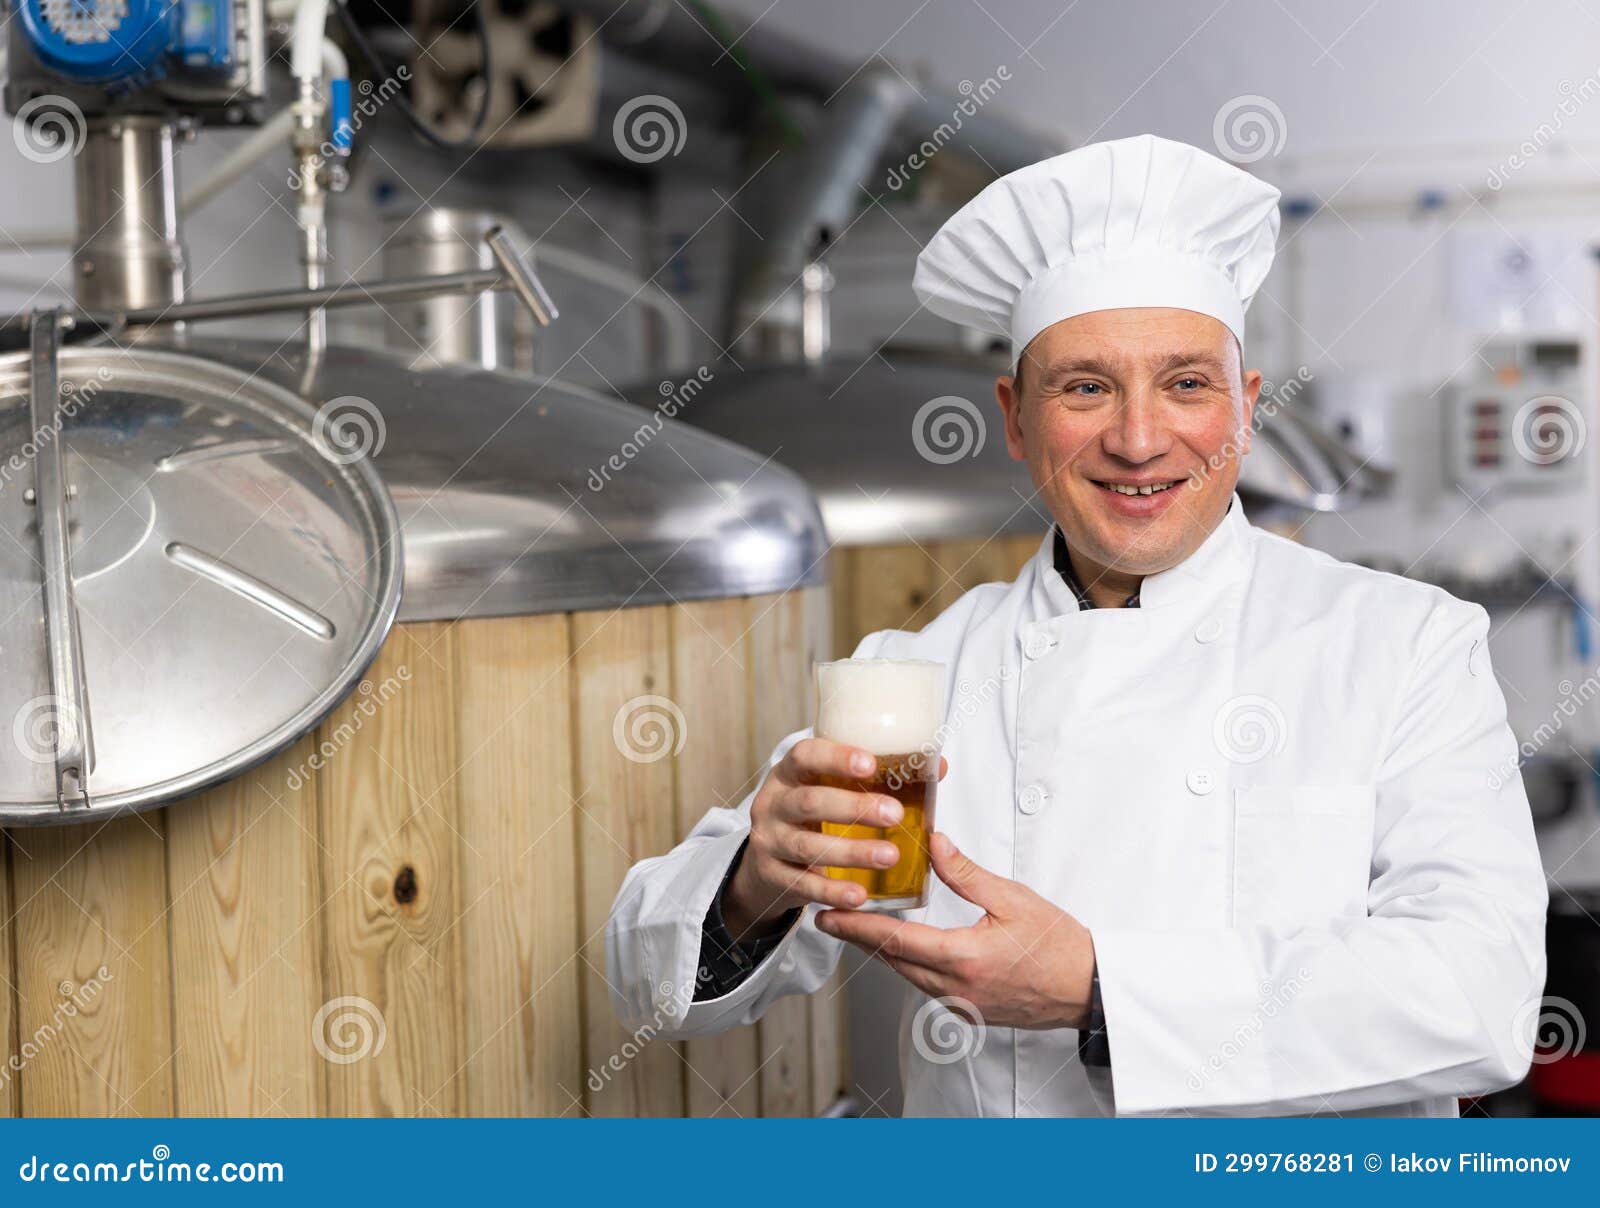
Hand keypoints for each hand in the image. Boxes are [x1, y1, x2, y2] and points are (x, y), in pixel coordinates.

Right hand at [721, 738, 946, 939]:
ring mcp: (768, 841)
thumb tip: (936, 767)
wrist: (766, 864)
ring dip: (851, 852)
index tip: (870, 764)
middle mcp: (773, 804)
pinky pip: (803, 885)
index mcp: (789, 774)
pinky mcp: (771, 877)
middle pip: (809, 801)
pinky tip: (859, 895)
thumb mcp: (832, 791)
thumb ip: (877, 778)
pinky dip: (832, 891)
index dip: (835, 758)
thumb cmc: (812, 817)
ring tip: (889, 856)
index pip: (805, 755)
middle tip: (894, 814)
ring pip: (808, 846)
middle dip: (854, 808)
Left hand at [815, 832, 1095, 1029]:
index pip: (895, 941)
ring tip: (861, 928)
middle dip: (860, 939)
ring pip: (908, 977)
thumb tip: (935, 845)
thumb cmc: (1060, 945)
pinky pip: (927, 988)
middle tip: (832, 917)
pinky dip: (909, 966)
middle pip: (893, 962)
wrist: (1089, 989)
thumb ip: (967, 873)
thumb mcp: (1013, 898)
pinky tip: (905, 949)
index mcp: (964, 958)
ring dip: (883, 953)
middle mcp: (957, 989)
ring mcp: (963, 1005)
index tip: (827, 917)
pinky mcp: (970, 1011)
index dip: (856, 929)